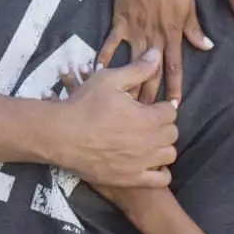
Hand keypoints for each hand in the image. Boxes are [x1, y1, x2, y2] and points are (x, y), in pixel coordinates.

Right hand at [51, 56, 179, 188]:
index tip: (150, 107)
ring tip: (148, 142)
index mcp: (147, 117)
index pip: (171, 112)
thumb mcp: (109, 79)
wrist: (60, 135)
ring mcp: (142, 162)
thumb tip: (157, 54)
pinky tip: (150, 164)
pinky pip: (160, 179)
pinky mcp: (132, 178)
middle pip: (172, 133)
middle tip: (147, 122)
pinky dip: (160, 173)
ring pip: (169, 155)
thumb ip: (137, 69)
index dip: (161, 107)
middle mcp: (149, 141)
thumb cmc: (84, 105)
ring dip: (162, 147)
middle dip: (163, 126)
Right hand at [106, 0, 212, 107]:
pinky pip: (111, 43)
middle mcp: (154, 36)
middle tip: (147, 116)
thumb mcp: (188, 5)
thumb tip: (207, 46)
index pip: (175, 66)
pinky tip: (97, 71)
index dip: (175, 87)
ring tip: (127, 104)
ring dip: (131, 83)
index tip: (174, 106)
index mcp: (172, 33)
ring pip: (133, 63)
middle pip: (153, 71)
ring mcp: (135, 31)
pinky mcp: (120, 22)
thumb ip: (195, 28)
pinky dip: (105, 56)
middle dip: (151, 94)